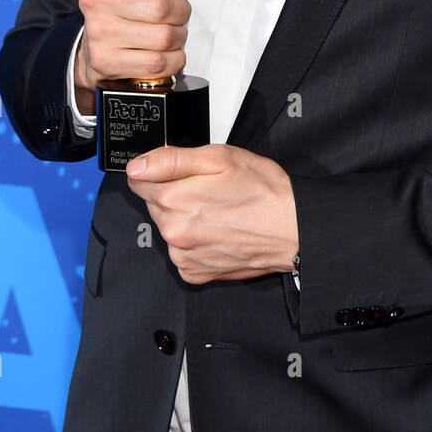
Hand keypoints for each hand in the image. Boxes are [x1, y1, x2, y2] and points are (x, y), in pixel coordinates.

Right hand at [73, 0, 199, 112]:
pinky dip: (172, 59)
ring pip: (163, 37)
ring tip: (171, 32)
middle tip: (178, 13)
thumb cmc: (128, 3)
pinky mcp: (105, 61)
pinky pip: (157, 63)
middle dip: (181, 11)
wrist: (97, 42)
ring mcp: (99, 31)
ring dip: (178, 37)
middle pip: (160, 7)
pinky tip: (166, 51)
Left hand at [126, 144, 298, 283]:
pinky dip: (194, 242)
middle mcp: (174, 233)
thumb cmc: (264, 191)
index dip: (160, 171)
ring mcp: (184, 257)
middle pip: (154, 204)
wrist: (294, 229)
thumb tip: (137, 165)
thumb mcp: (220, 157)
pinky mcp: (195, 273)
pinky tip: (217, 232)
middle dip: (174, 193)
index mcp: (175, 200)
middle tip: (209, 189)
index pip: (138, 180)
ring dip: (184, 218)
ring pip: (168, 228)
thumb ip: (172, 159)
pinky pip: (182, 252)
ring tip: (218, 211)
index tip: (181, 172)